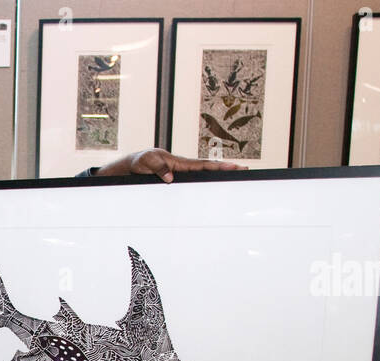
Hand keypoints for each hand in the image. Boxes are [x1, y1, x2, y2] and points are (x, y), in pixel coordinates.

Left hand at [97, 148, 245, 181]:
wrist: (135, 163)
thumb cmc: (140, 162)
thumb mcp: (146, 164)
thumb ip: (158, 169)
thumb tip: (170, 179)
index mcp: (179, 162)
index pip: (202, 165)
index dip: (217, 166)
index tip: (232, 166)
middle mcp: (184, 165)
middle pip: (209, 166)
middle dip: (227, 167)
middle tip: (244, 168)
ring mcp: (183, 170)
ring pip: (205, 171)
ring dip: (221, 172)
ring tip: (237, 173)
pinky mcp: (180, 175)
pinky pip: (197, 176)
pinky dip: (209, 176)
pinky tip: (218, 180)